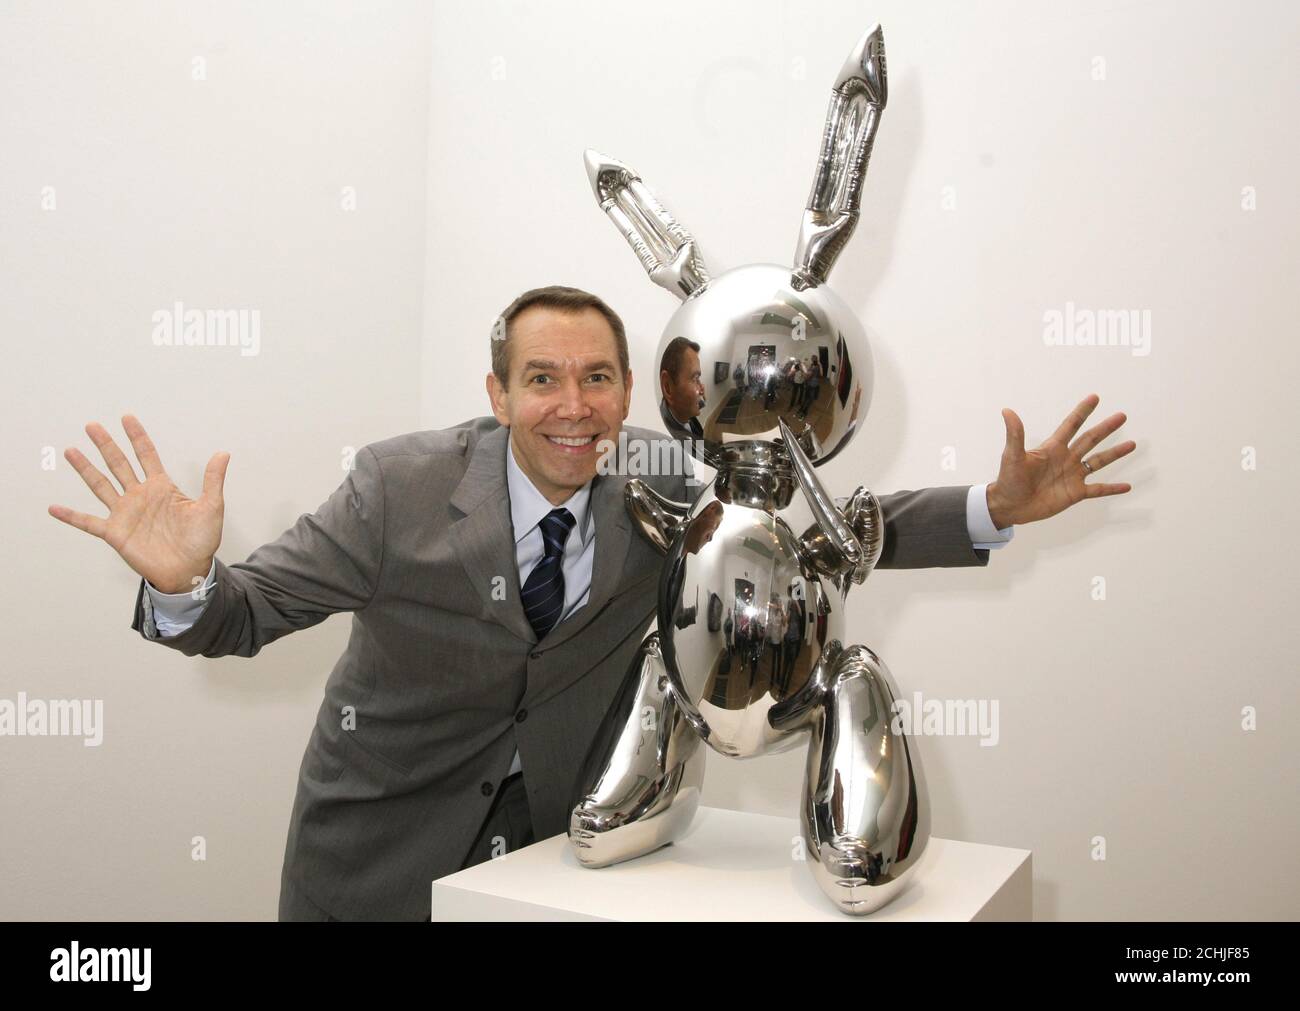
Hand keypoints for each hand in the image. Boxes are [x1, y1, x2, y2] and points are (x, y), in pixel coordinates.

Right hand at [48, 415, 228, 593]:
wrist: (189, 570)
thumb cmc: (201, 541)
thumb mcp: (211, 507)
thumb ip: (213, 480)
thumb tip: (223, 453)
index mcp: (162, 487)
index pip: (146, 455)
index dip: (137, 437)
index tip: (127, 417)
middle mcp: (140, 496)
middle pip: (119, 464)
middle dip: (106, 444)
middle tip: (92, 425)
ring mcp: (125, 513)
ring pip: (101, 485)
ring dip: (86, 469)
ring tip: (71, 450)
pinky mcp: (115, 533)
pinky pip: (88, 523)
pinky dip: (71, 517)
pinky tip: (54, 508)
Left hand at [986, 394, 1133, 527]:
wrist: (1010, 506)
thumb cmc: (1009, 479)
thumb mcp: (1012, 456)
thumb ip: (1015, 434)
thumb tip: (1007, 411)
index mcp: (1053, 448)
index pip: (1071, 425)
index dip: (1082, 412)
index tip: (1095, 397)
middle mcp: (1066, 459)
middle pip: (1090, 439)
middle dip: (1106, 428)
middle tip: (1122, 416)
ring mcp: (1072, 476)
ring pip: (1098, 462)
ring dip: (1115, 454)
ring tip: (1132, 444)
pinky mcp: (1075, 494)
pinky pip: (1097, 490)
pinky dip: (1111, 489)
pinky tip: (1127, 487)